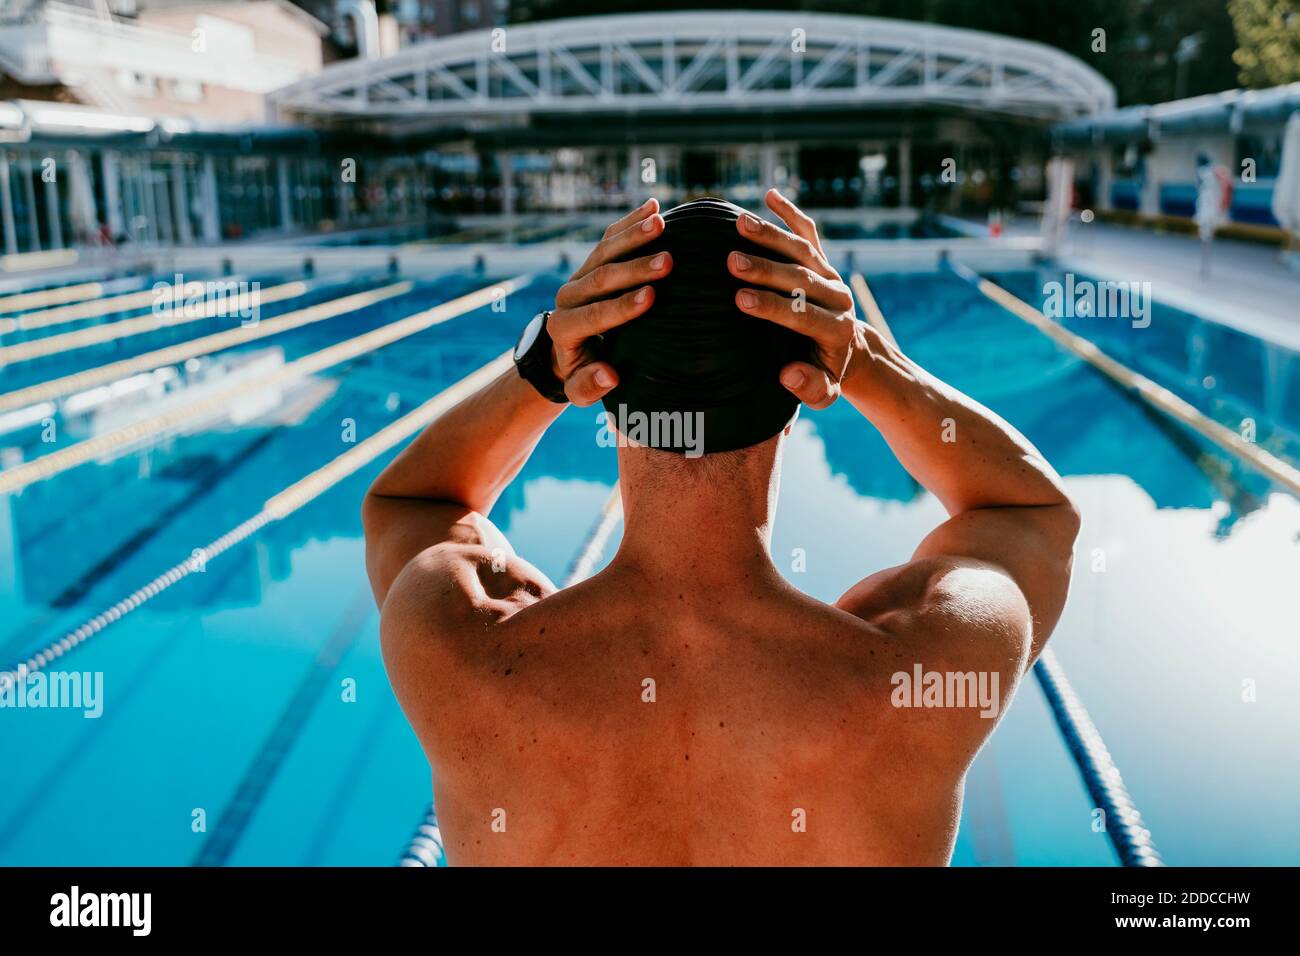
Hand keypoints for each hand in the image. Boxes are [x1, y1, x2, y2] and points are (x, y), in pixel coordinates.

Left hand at [548, 198, 672, 405]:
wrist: (566, 349)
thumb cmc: (582, 373)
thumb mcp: (580, 389)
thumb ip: (590, 386)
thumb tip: (610, 374)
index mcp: (564, 328)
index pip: (593, 315)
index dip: (621, 307)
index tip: (651, 297)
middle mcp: (568, 296)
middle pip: (601, 277)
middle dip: (635, 268)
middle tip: (668, 261)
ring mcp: (579, 275)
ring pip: (605, 250)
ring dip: (634, 235)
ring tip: (661, 222)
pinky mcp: (591, 261)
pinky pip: (610, 237)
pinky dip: (630, 221)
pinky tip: (654, 207)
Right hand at [727, 188, 867, 409]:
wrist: (850, 349)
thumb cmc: (825, 372)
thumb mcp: (823, 392)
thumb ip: (809, 388)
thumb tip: (788, 373)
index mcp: (837, 329)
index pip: (803, 314)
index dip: (773, 306)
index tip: (740, 299)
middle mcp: (838, 296)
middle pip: (801, 277)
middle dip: (766, 269)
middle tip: (731, 261)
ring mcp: (831, 274)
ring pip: (802, 250)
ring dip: (771, 235)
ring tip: (739, 224)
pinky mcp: (824, 260)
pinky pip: (809, 233)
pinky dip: (791, 213)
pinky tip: (769, 196)